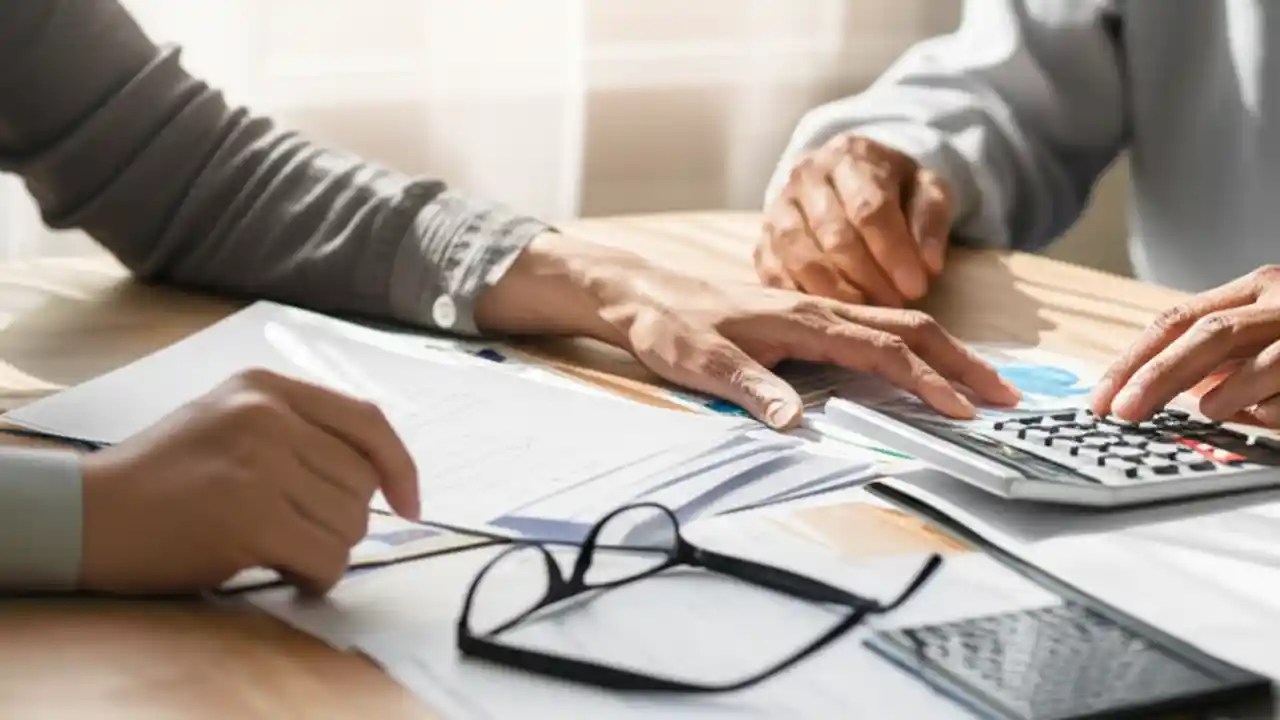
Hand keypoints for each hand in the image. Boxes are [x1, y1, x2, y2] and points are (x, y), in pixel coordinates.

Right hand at [79, 369, 418, 593]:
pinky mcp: (249, 518)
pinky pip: (326, 557)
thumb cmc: (162, 476)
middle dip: (347, 518)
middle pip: (363, 480)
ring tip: (285, 549)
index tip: (411, 502)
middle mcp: (266, 416)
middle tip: (305, 534)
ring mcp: (259, 465)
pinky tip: (287, 573)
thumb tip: (379, 477)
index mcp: (266, 387)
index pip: (367, 421)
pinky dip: (318, 577)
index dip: (400, 466)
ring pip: (351, 522)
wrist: (87, 514)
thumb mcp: (229, 422)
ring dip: (329, 549)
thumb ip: (297, 432)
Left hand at [476, 234, 1018, 427]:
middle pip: (909, 329)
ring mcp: (817, 310)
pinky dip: (913, 346)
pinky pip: (876, 326)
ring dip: (944, 353)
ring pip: (897, 324)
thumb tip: (795, 421)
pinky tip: (921, 366)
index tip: (964, 412)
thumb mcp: (704, 365)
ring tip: (980, 384)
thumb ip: (752, 390)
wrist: (644, 294)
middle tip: (1005, 397)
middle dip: (961, 363)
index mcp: (804, 320)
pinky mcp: (808, 317)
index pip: (883, 352)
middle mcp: (820, 309)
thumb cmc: (672, 327)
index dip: (927, 383)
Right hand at [755, 133, 952, 306]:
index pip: (868, 208)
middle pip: (833, 233)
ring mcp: (778, 206)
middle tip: (894, 306)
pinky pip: (772, 271)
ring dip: (834, 292)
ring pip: (798, 254)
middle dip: (867, 277)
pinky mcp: (763, 237)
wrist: (848, 174)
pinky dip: (799, 296)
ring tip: (865, 314)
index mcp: (851, 157)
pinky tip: (830, 313)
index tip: (916, 287)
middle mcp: (806, 176)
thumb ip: (931, 221)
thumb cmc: (894, 188)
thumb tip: (928, 265)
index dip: (892, 252)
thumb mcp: (927, 190)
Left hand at [1092, 266, 1279, 423]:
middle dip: (1160, 375)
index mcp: (1254, 290)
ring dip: (1230, 394)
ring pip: (1265, 363)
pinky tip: (1270, 416)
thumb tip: (1149, 392)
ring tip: (1215, 411)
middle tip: (1124, 411)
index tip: (1101, 399)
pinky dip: (1274, 412)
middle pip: (1209, 333)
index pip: (1177, 321)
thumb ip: (1212, 356)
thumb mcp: (1258, 335)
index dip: (1133, 361)